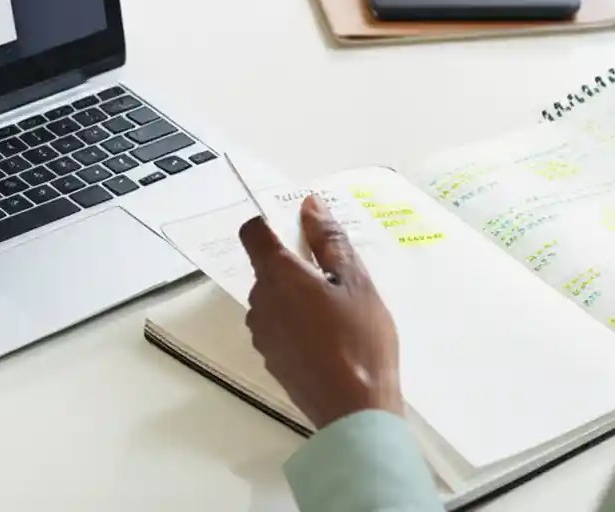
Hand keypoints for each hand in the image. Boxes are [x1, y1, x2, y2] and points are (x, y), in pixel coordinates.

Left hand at [238, 196, 403, 429]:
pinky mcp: (270, 358)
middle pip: (267, 268)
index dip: (272, 225)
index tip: (302, 234)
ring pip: (274, 299)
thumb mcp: (356, 281)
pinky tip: (329, 340)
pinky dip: (297, 324)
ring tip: (338, 314)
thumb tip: (309, 205)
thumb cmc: (361, 339)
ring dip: (298, 297)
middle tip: (338, 281)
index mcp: (278, 275)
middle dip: (297, 267)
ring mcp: (262, 333)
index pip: (253, 232)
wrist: (355, 409)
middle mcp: (260, 301)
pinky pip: (279, 327)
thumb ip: (329, 239)